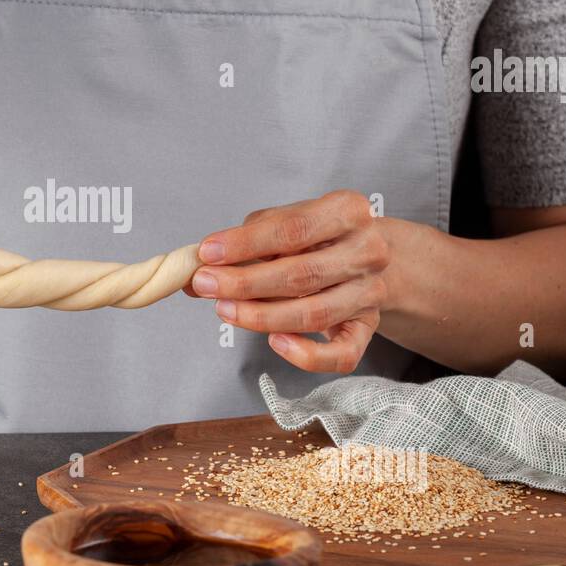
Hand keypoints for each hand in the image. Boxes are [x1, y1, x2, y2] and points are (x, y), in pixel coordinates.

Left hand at [188, 190, 391, 373]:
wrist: (366, 258)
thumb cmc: (317, 237)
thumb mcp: (284, 223)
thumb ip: (244, 244)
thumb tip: (194, 273)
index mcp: (347, 211)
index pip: (293, 229)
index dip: (245, 244)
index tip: (207, 253)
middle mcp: (367, 251)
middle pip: (302, 274)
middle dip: (245, 283)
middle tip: (206, 284)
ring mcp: (370, 293)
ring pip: (314, 314)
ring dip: (262, 316)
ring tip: (224, 309)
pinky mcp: (368, 329)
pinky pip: (342, 354)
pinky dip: (307, 354)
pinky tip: (274, 342)